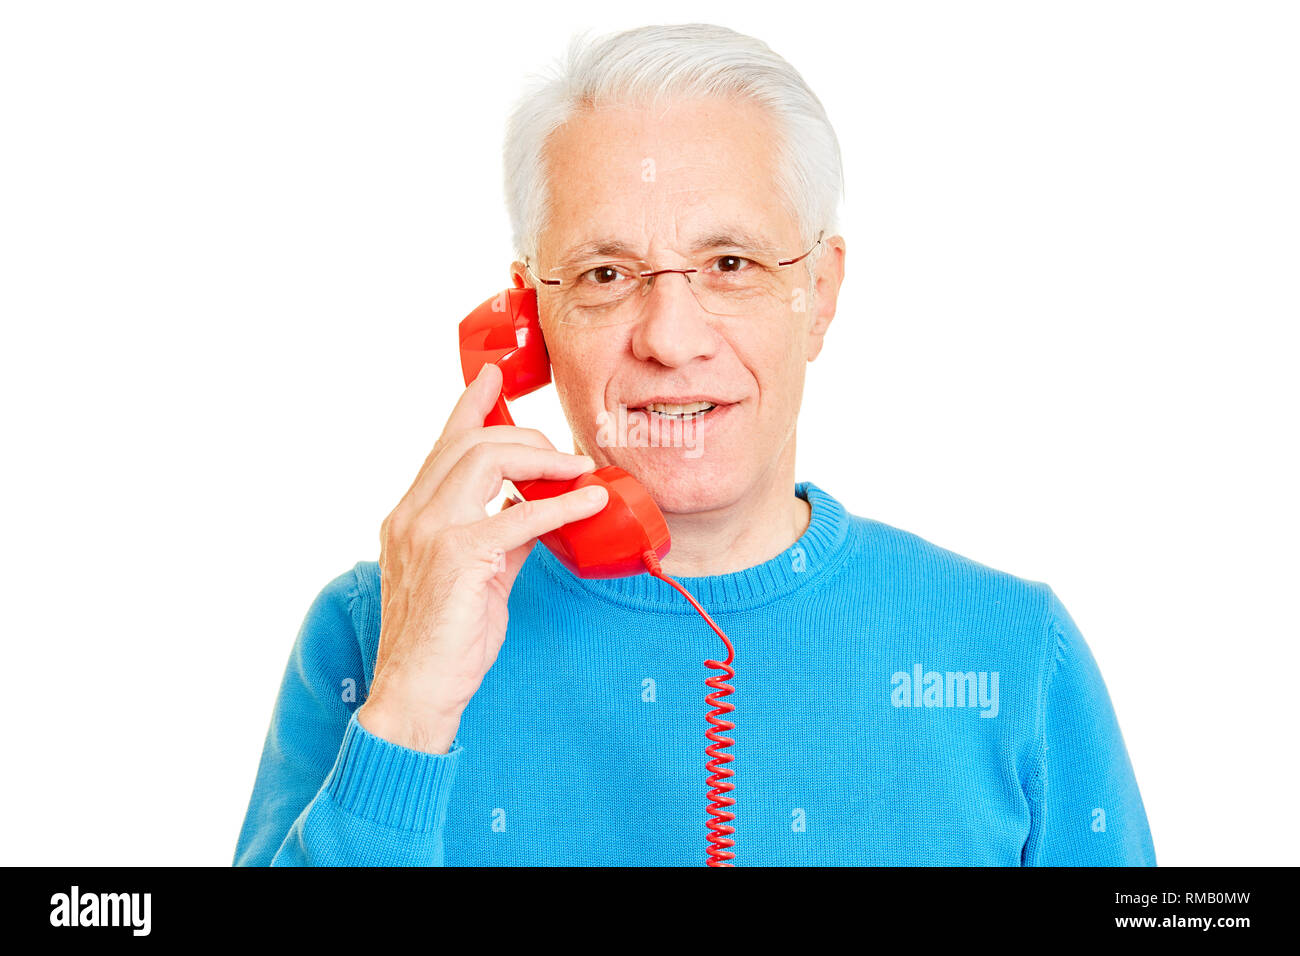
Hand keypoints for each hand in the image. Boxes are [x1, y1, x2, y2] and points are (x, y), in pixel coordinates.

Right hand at [355, 362, 607, 753]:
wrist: (416, 692)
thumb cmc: (444, 641)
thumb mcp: (474, 577)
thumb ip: (500, 538)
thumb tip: (538, 512)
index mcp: (410, 515)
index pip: (442, 445)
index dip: (470, 406)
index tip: (493, 378)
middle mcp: (413, 514)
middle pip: (471, 442)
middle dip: (526, 436)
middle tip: (564, 457)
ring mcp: (430, 532)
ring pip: (488, 458)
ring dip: (542, 458)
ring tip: (577, 471)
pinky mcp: (458, 557)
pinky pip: (519, 515)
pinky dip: (562, 504)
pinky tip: (588, 501)